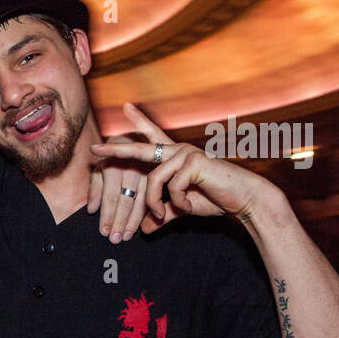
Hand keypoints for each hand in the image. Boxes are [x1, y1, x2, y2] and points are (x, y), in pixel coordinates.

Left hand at [90, 103, 272, 231]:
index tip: (125, 108)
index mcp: (175, 156)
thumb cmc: (216, 200)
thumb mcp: (182, 209)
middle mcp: (178, 150)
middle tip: (94, 149)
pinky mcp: (193, 162)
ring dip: (155, 203)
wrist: (244, 200)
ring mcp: (185, 153)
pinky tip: (189, 204)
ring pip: (152, 181)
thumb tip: (144, 230)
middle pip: (140, 149)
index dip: (139, 122)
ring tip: (167, 213)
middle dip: (116, 150)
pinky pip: (169, 188)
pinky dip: (176, 203)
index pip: (153, 137)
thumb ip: (162, 215)